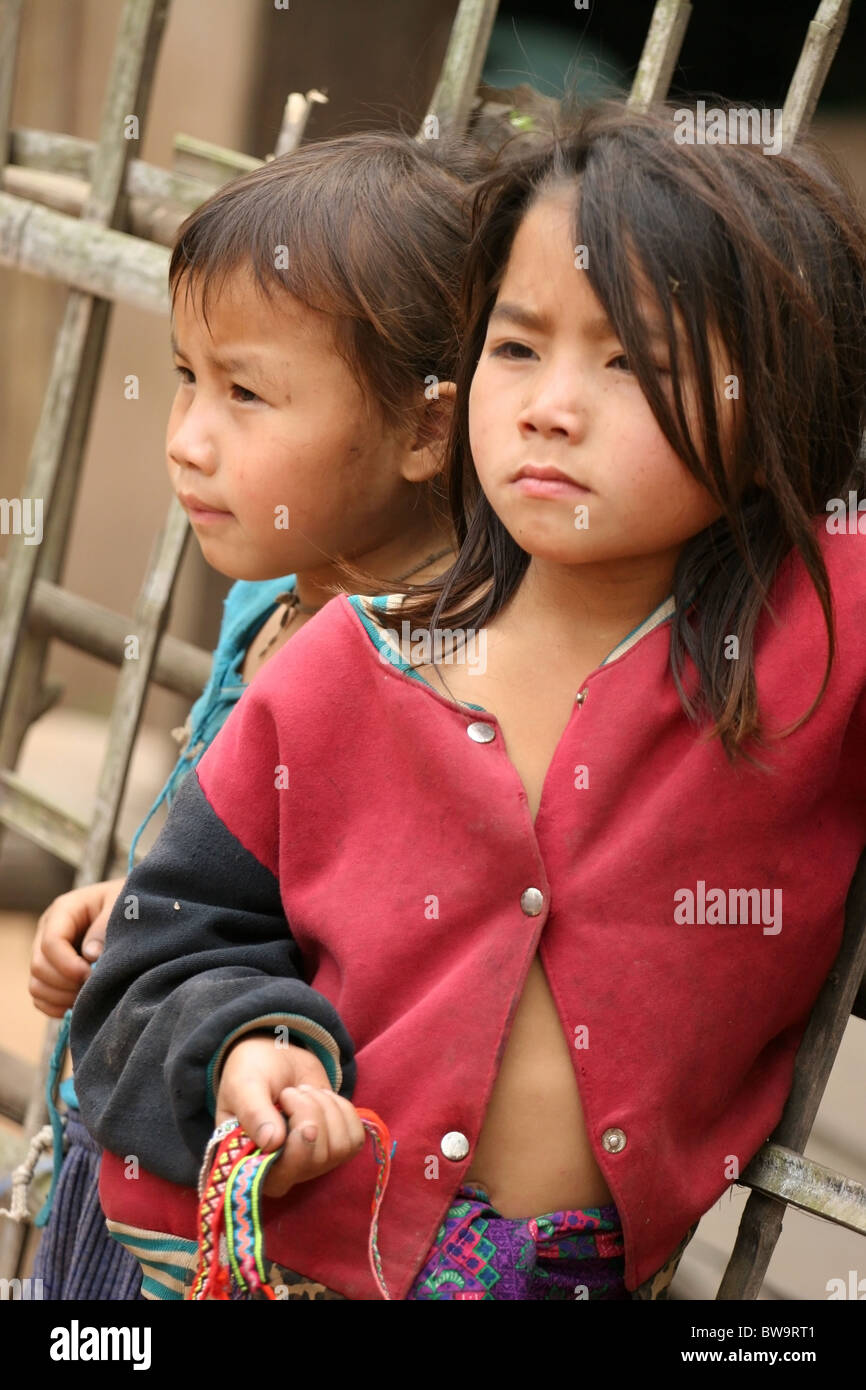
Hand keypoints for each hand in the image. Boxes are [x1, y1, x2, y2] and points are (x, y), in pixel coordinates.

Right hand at [29, 877, 125, 1016]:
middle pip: (39, 966)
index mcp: (64, 910)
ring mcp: (47, 954)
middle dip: (66, 983)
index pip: (51, 942)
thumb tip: (91, 956)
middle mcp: (48, 931)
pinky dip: (58, 1007)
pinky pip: (41, 999)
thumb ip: (106, 927)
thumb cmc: (129, 904)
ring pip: (37, 986)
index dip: (68, 965)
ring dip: (62, 998)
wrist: (133, 907)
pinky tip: (83, 1005)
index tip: (92, 975)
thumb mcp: (125, 906)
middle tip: (95, 987)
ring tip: (91, 996)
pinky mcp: (51, 973)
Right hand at [216, 1035, 365, 1197]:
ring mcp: (313, 1163)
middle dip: (309, 1112)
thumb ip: (253, 1113)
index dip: (299, 1151)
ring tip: (303, 1093)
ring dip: (325, 1107)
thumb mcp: (243, 1087)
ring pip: (341, 1146)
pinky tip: (321, 1098)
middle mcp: (285, 1172)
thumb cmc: (252, 1075)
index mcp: (252, 1165)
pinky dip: (343, 1109)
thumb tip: (271, 1143)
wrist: (276, 1058)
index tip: (301, 1120)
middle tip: (289, 1093)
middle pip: (317, 1157)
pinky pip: (355, 1137)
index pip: (282, 1178)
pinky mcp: (336, 1148)